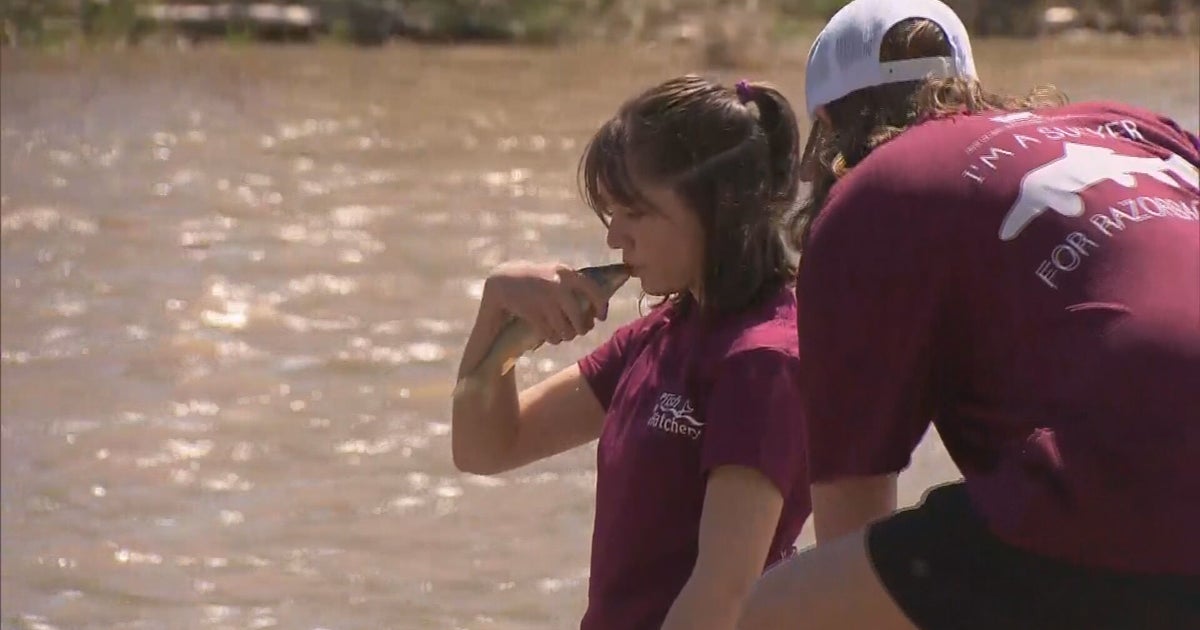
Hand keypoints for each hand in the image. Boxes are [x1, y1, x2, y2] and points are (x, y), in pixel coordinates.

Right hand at [479, 261, 610, 344]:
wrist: (504, 280)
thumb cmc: (537, 279)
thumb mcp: (556, 274)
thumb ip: (574, 286)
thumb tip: (595, 312)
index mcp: (567, 273)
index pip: (595, 291)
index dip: (601, 307)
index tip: (600, 318)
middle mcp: (559, 286)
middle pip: (581, 320)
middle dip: (581, 329)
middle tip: (578, 330)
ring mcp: (545, 301)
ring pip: (567, 331)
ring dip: (566, 336)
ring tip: (563, 333)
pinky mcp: (534, 314)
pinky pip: (551, 335)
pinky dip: (553, 339)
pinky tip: (551, 335)